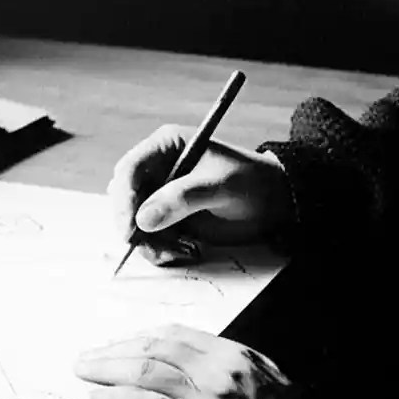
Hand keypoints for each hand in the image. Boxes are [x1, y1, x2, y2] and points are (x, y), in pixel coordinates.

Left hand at [75, 324, 322, 398]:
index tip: (117, 344)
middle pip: (155, 347)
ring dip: (109, 369)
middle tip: (88, 357)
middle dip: (115, 350)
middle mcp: (221, 368)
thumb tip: (188, 366)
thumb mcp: (264, 384)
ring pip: (148, 370)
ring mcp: (212, 397)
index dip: (139, 338)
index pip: (174, 334)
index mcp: (234, 354)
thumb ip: (228, 370)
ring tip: (86, 372)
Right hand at [107, 125, 292, 263]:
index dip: (125, 198)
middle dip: (133, 224)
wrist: (274, 203)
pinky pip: (149, 236)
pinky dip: (159, 248)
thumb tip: (144, 219)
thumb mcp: (221, 186)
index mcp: (166, 146)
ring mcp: (160, 194)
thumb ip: (183, 199)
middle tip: (147, 247)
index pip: (130, 169)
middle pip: (125, 197)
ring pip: (134, 221)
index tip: (129, 228)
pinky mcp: (168, 217)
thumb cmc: (251, 182)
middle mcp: (157, 168)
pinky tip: (184, 251)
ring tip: (178, 251)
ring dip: (148, 241)